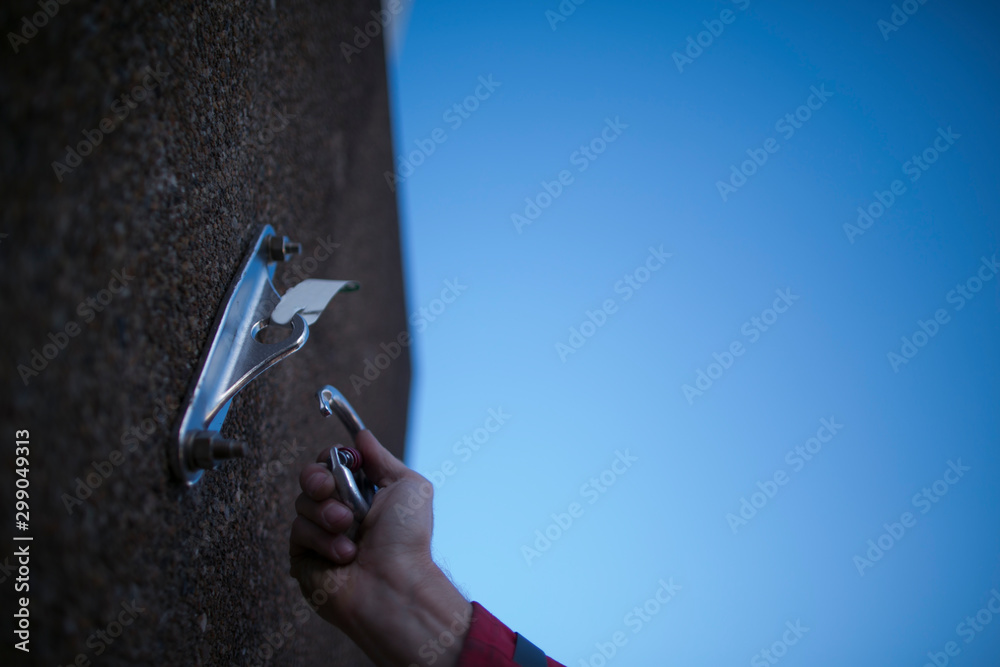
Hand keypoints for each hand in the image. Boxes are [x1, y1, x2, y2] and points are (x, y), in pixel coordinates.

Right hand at [290, 430, 472, 666]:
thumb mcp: (407, 486)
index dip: (330, 459)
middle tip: (329, 489)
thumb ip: (382, 458)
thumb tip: (362, 435)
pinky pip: (298, 532)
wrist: (395, 584)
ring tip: (349, 529)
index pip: (331, 464)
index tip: (339, 461)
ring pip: (302, 504)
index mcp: (363, 494)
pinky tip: (344, 554)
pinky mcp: (305, 558)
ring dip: (327, 513)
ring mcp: (320, 535)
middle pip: (309, 479)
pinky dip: (322, 540)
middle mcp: (340, 512)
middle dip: (318, 480)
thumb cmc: (407, 540)